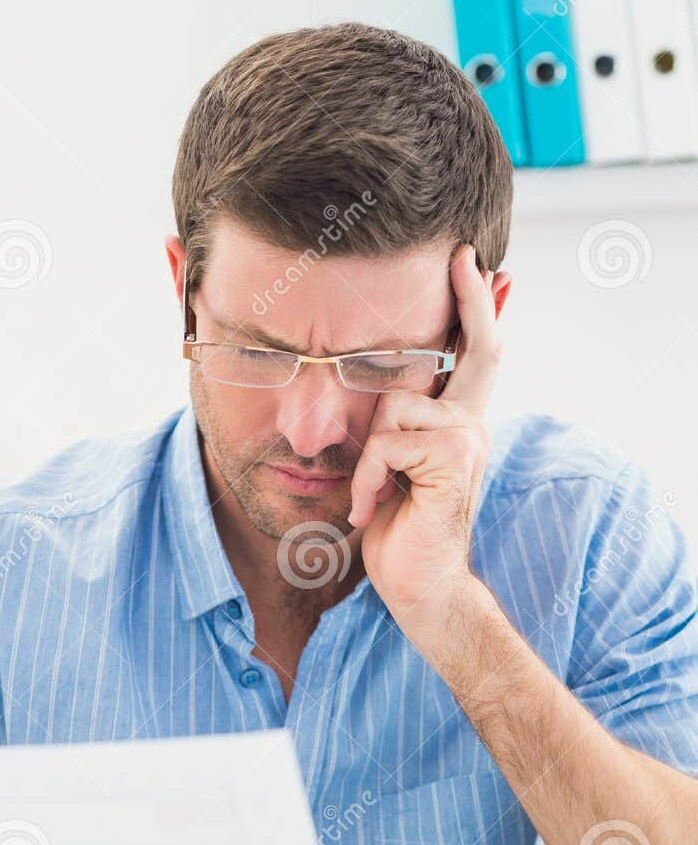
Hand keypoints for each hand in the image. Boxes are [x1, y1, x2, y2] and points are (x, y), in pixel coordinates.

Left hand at [347, 245, 502, 655]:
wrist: (417, 588)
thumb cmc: (395, 532)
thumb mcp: (387, 469)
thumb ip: (389, 428)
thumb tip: (366, 384)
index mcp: (459, 423)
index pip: (476, 353)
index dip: (477, 306)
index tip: (474, 261)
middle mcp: (472, 424)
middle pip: (472, 348)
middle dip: (470, 299)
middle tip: (462, 256)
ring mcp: (467, 439)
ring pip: (393, 407)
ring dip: (366, 458)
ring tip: (371, 496)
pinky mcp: (452, 459)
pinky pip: (386, 443)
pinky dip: (366, 479)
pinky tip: (372, 510)